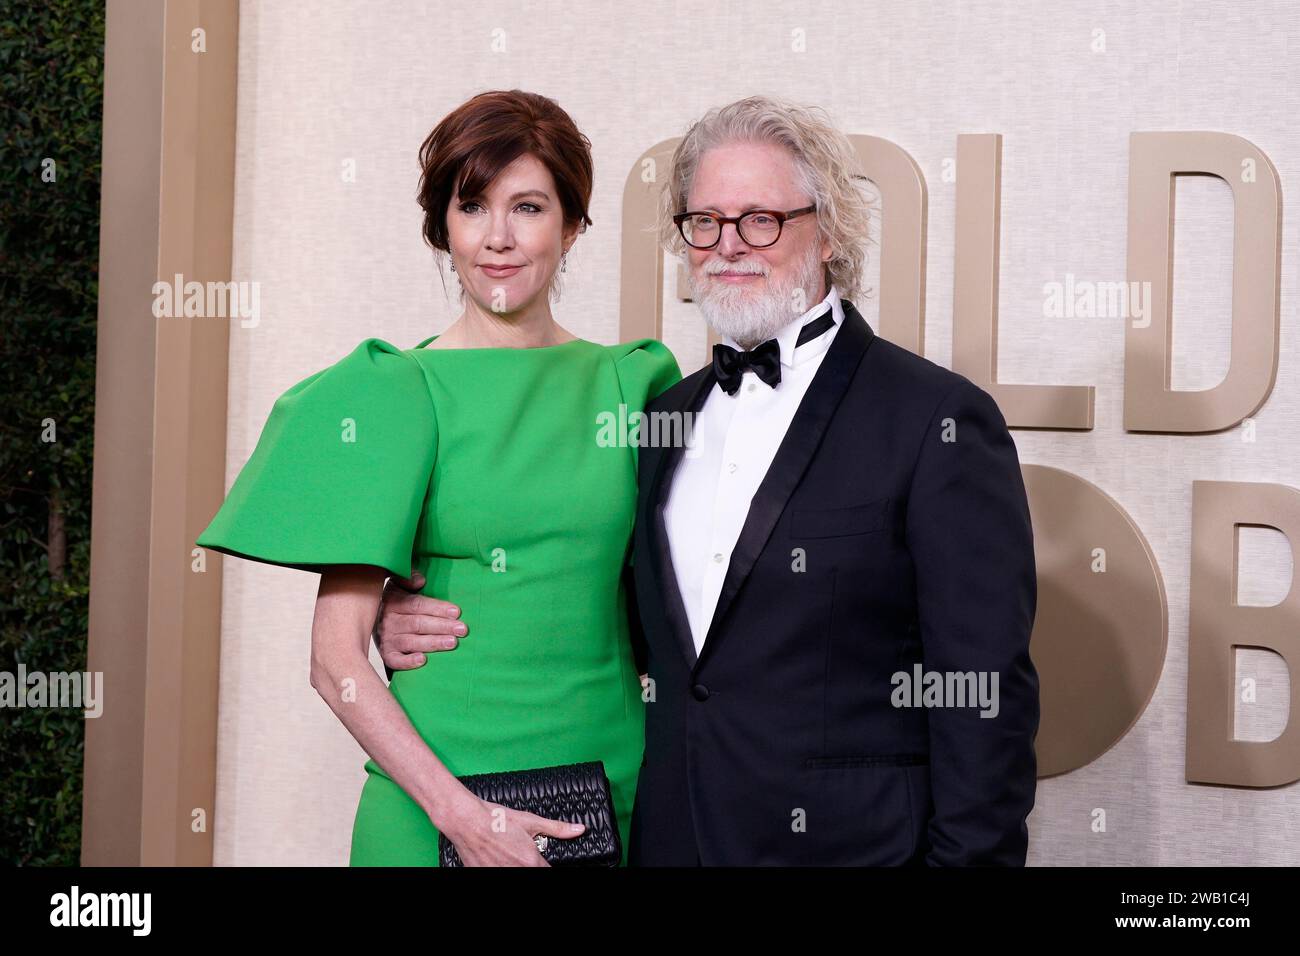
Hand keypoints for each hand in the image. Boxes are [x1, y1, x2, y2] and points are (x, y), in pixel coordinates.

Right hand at [373, 570, 467, 670]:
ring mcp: (387, 639)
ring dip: (432, 643)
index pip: (417, 605)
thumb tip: (420, 581)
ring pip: (411, 641)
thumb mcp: (398, 584)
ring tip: (451, 643)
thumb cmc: (394, 603)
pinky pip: (395, 660)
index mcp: (393, 601)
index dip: (437, 608)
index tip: (456, 612)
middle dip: (442, 626)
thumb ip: (408, 577)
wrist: (369, 622)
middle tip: (462, 629)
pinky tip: (423, 660)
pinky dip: (407, 662)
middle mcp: (388, 620)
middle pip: (418, 623)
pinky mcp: (386, 655)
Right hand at [440, 795, 585, 866]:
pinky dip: (499, 867)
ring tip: (509, 854)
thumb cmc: (495, 820)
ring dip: (514, 865)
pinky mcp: (483, 876)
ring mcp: (499, 875)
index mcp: (531, 861)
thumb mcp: (530, 821)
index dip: (547, 865)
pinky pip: (498, 874)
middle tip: (521, 854)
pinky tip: (497, 858)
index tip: (543, 861)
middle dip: (531, 865)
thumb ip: (557, 828)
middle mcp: (515, 872)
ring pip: (513, 875)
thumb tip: (579, 830)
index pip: (548, 872)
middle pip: (532, 873)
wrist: (467, 821)